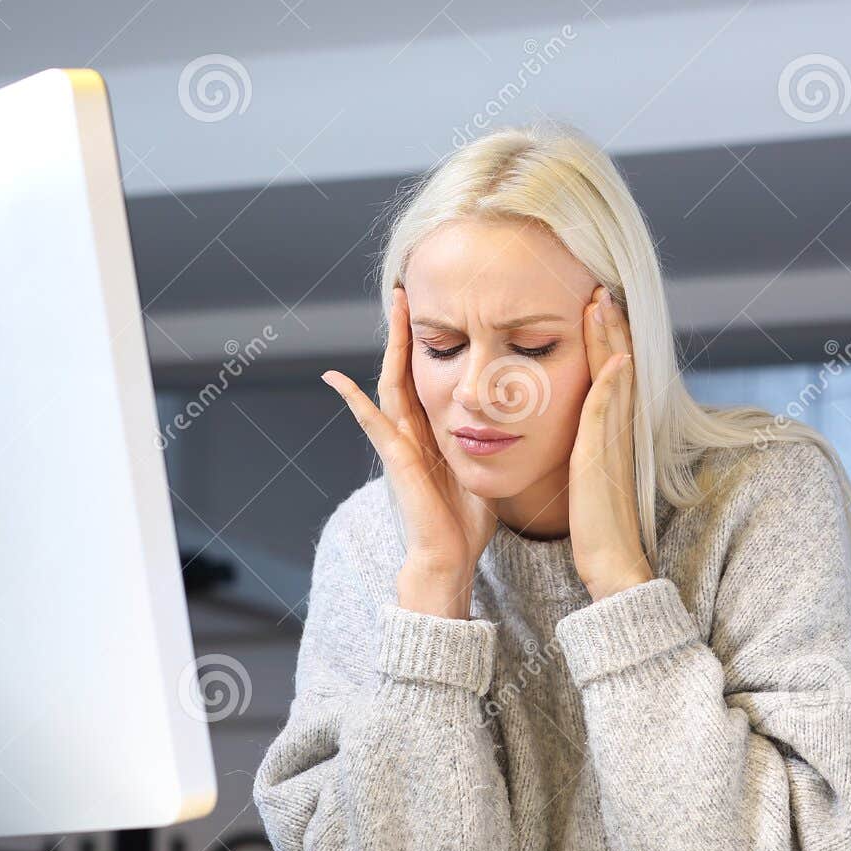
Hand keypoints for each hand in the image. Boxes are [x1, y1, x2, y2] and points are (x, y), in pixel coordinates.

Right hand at [321, 287, 496, 618]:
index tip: (438, 310)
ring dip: (391, 345)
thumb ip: (489, 444)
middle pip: (406, 370)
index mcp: (434, 433)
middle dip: (406, 331)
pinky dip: (353, 401)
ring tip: (392, 307)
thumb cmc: (467, 523)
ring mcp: (400, 444)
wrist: (449, 559)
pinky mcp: (396, 460)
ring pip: (391, 383)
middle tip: (406, 291)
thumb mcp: (484, 469)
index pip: (429, 378)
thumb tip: (514, 424)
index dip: (431, 345)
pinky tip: (335, 379)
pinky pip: (373, 423)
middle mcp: (413, 433)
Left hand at [570, 286, 653, 601]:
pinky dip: (611, 384)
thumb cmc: (596, 528)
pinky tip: (613, 359)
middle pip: (615, 366)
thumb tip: (579, 439)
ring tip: (603, 301)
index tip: (593, 306)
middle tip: (601, 286)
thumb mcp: (586, 478)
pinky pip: (607, 414)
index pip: (605, 376)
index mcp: (607, 435)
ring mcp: (612, 443)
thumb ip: (585, 452)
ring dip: (610, 340)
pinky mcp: (601, 459)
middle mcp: (615, 433)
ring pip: (614, 379)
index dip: (602, 340)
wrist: (611, 563)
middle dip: (608, 326)